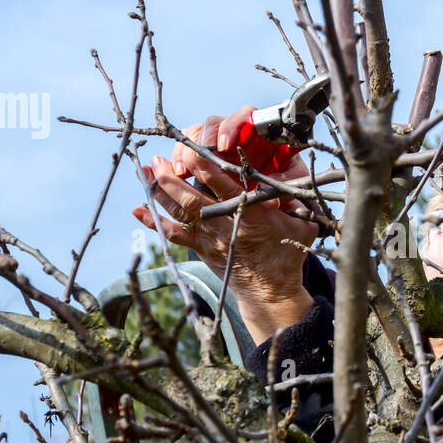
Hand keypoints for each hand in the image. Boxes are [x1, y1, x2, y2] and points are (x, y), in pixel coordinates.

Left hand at [132, 106, 319, 339]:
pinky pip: (173, 235)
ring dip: (159, 193)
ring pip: (178, 213)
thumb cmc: (288, 252)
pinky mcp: (201, 249)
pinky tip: (138, 210)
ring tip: (145, 173)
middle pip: (191, 199)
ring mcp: (210, 239)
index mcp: (251, 216)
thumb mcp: (301, 224)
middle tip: (157, 160)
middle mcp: (225, 226)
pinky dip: (154, 223)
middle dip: (171, 179)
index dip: (206, 169)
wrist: (271, 290)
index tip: (192, 151)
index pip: (224, 187)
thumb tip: (304, 176)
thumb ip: (297, 200)